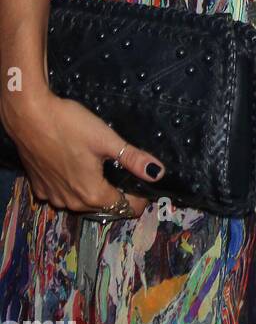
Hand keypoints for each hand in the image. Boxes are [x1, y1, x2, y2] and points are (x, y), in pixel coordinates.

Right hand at [1, 86, 163, 218]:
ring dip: (95, 191)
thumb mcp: (107, 139)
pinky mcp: (39, 187)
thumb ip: (133, 158)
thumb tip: (158, 173)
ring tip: (104, 170)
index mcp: (92, 193)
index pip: (123, 207)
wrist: (29, 116)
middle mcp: (71, 202)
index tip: (145, 186)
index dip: (138, 198)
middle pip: (103, 206)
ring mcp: (53, 196)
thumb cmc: (69, 125)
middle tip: (128, 175)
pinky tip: (77, 168)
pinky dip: (73, 186)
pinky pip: (63, 194)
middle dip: (118, 195)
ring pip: (82, 202)